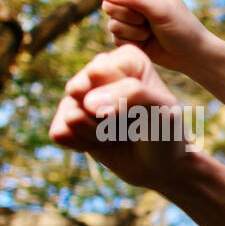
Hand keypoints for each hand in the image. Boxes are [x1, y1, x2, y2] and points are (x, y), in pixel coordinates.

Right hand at [49, 44, 190, 189]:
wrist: (160, 166)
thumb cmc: (164, 133)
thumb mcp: (162, 110)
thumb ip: (132, 94)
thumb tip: (86, 102)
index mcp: (127, 59)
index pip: (100, 71)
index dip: (121, 98)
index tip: (144, 109)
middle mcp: (100, 71)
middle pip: (80, 90)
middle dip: (107, 116)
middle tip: (131, 123)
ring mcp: (81, 96)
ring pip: (71, 114)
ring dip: (98, 133)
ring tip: (118, 133)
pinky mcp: (68, 119)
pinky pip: (60, 132)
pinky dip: (83, 144)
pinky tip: (101, 142)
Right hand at [97, 0, 212, 72]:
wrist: (192, 55)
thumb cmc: (182, 28)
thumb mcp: (159, 9)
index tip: (148, 6)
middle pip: (109, 5)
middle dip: (131, 18)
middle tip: (151, 22)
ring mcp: (127, 15)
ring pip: (111, 23)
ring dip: (134, 32)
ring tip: (152, 32)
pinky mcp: (126, 34)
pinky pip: (115, 38)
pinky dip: (133, 42)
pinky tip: (147, 42)